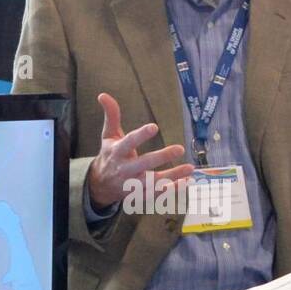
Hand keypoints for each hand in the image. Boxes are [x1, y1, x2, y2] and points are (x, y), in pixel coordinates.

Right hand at [87, 93, 194, 209]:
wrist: (100, 185)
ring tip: (190, 168)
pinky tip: (186, 181)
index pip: (128, 142)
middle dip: (161, 157)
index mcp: (117, 152)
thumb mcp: (108, 136)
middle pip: (143, 164)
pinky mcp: (138, 195)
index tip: (154, 127)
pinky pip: (156, 194)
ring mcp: (131, 184)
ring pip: (153, 182)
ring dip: (172, 176)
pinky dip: (171, 189)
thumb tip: (103, 94)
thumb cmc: (109, 155)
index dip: (141, 135)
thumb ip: (111, 116)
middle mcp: (124, 169)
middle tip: (180, 148)